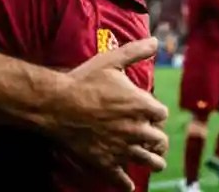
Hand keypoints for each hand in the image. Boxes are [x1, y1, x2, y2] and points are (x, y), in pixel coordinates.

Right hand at [40, 38, 168, 188]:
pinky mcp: (107, 163)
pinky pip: (123, 181)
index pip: (161, 113)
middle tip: (150, 137)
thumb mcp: (111, 60)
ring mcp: (123, 149)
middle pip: (160, 141)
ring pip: (151, 163)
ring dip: (152, 160)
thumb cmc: (84, 80)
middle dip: (157, 138)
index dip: (154, 112)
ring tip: (150, 159)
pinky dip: (126, 183)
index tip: (146, 110)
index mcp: (143, 106)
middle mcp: (138, 130)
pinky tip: (127, 183)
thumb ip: (136, 51)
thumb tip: (155, 41)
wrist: (57, 104)